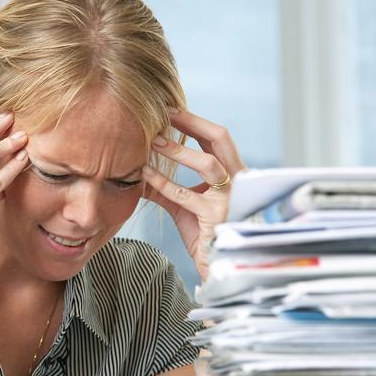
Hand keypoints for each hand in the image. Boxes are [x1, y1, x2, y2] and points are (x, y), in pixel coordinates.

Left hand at [141, 109, 246, 280]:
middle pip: (221, 138)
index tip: (170, 110)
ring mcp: (229, 199)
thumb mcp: (183, 204)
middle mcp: (237, 181)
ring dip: (179, 150)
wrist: (218, 266)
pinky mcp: (216, 217)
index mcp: (233, 173)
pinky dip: (163, 183)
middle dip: (192, 122)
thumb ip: (164, 187)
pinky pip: (186, 196)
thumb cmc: (204, 233)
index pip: (217, 138)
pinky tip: (145, 174)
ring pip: (208, 164)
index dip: (194, 121)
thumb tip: (138, 170)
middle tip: (165, 112)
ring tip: (155, 141)